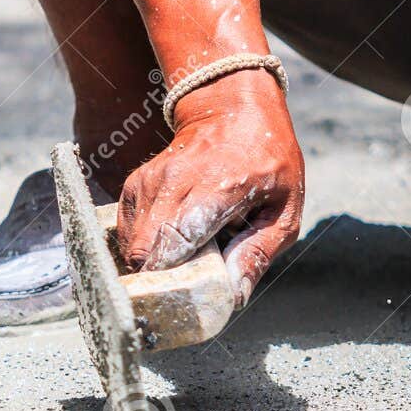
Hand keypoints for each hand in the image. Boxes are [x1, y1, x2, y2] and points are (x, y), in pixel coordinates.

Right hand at [116, 73, 303, 307]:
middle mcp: (175, 182)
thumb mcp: (284, 208)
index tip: (181, 301)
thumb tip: (234, 295)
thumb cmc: (268, 162)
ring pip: (131, 245)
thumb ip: (258, 252)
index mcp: (219, 187)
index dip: (172, 279)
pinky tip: (169, 246)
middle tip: (182, 295)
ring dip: (152, 264)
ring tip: (182, 264)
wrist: (233, 110)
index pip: (175, 241)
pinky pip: (126, 232)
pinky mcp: (135, 184)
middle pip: (145, 250)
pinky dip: (143, 247)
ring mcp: (150, 181)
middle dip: (158, 281)